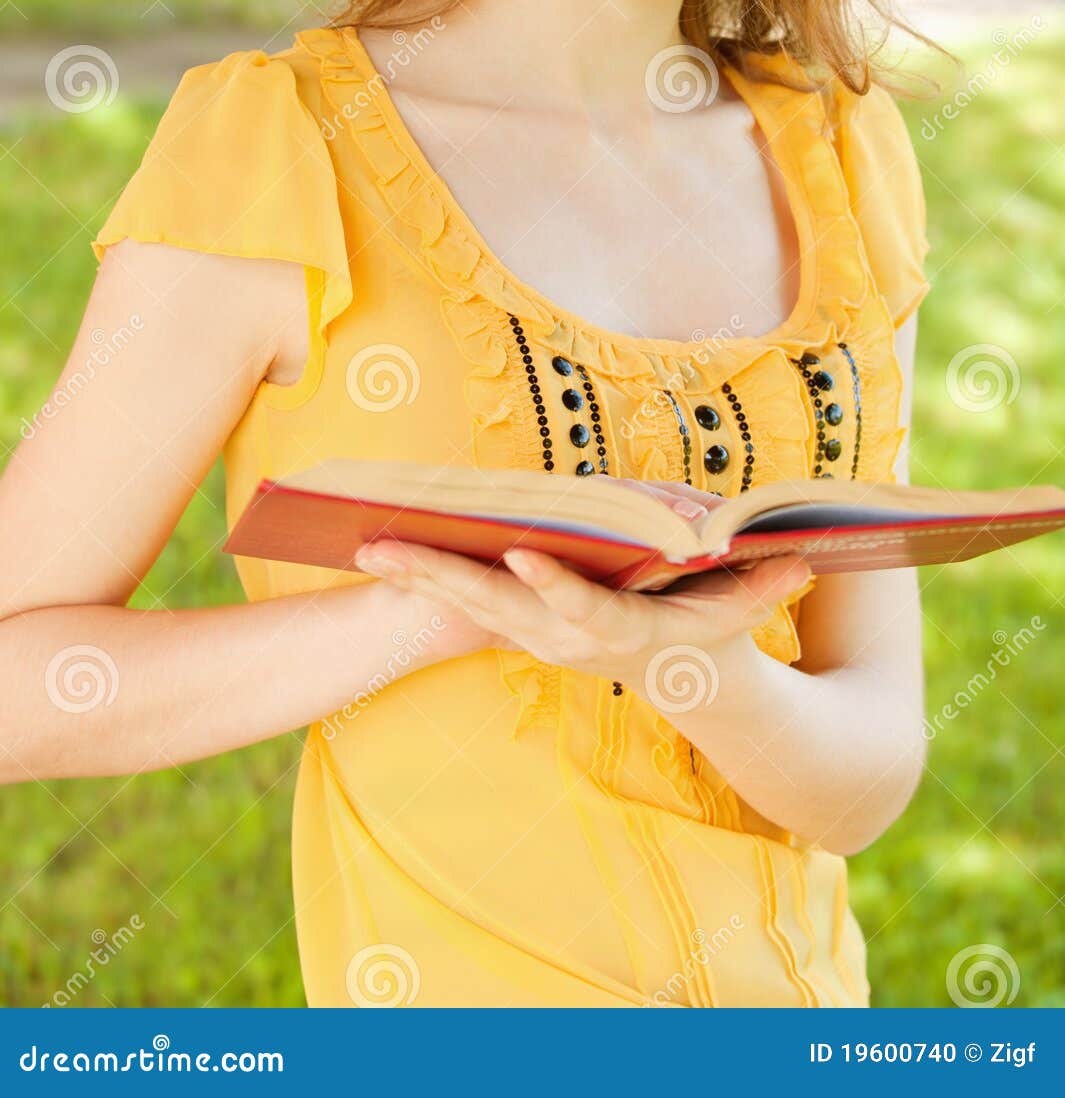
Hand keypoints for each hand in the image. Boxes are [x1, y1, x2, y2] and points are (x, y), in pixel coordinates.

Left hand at [352, 477, 810, 694]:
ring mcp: (542, 640)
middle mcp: (571, 642)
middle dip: (440, 579)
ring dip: (419, 578)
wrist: (693, 690)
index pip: (582, 610)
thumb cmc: (714, 637)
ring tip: (364, 545)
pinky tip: (385, 553)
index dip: (551, 584)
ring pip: (472, 607)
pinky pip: (469, 605)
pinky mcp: (527, 630)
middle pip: (499, 609)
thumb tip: (797, 558)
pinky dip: (428, 581)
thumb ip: (759, 587)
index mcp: (623, 633)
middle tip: (382, 550)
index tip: (518, 553)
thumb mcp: (740, 612)